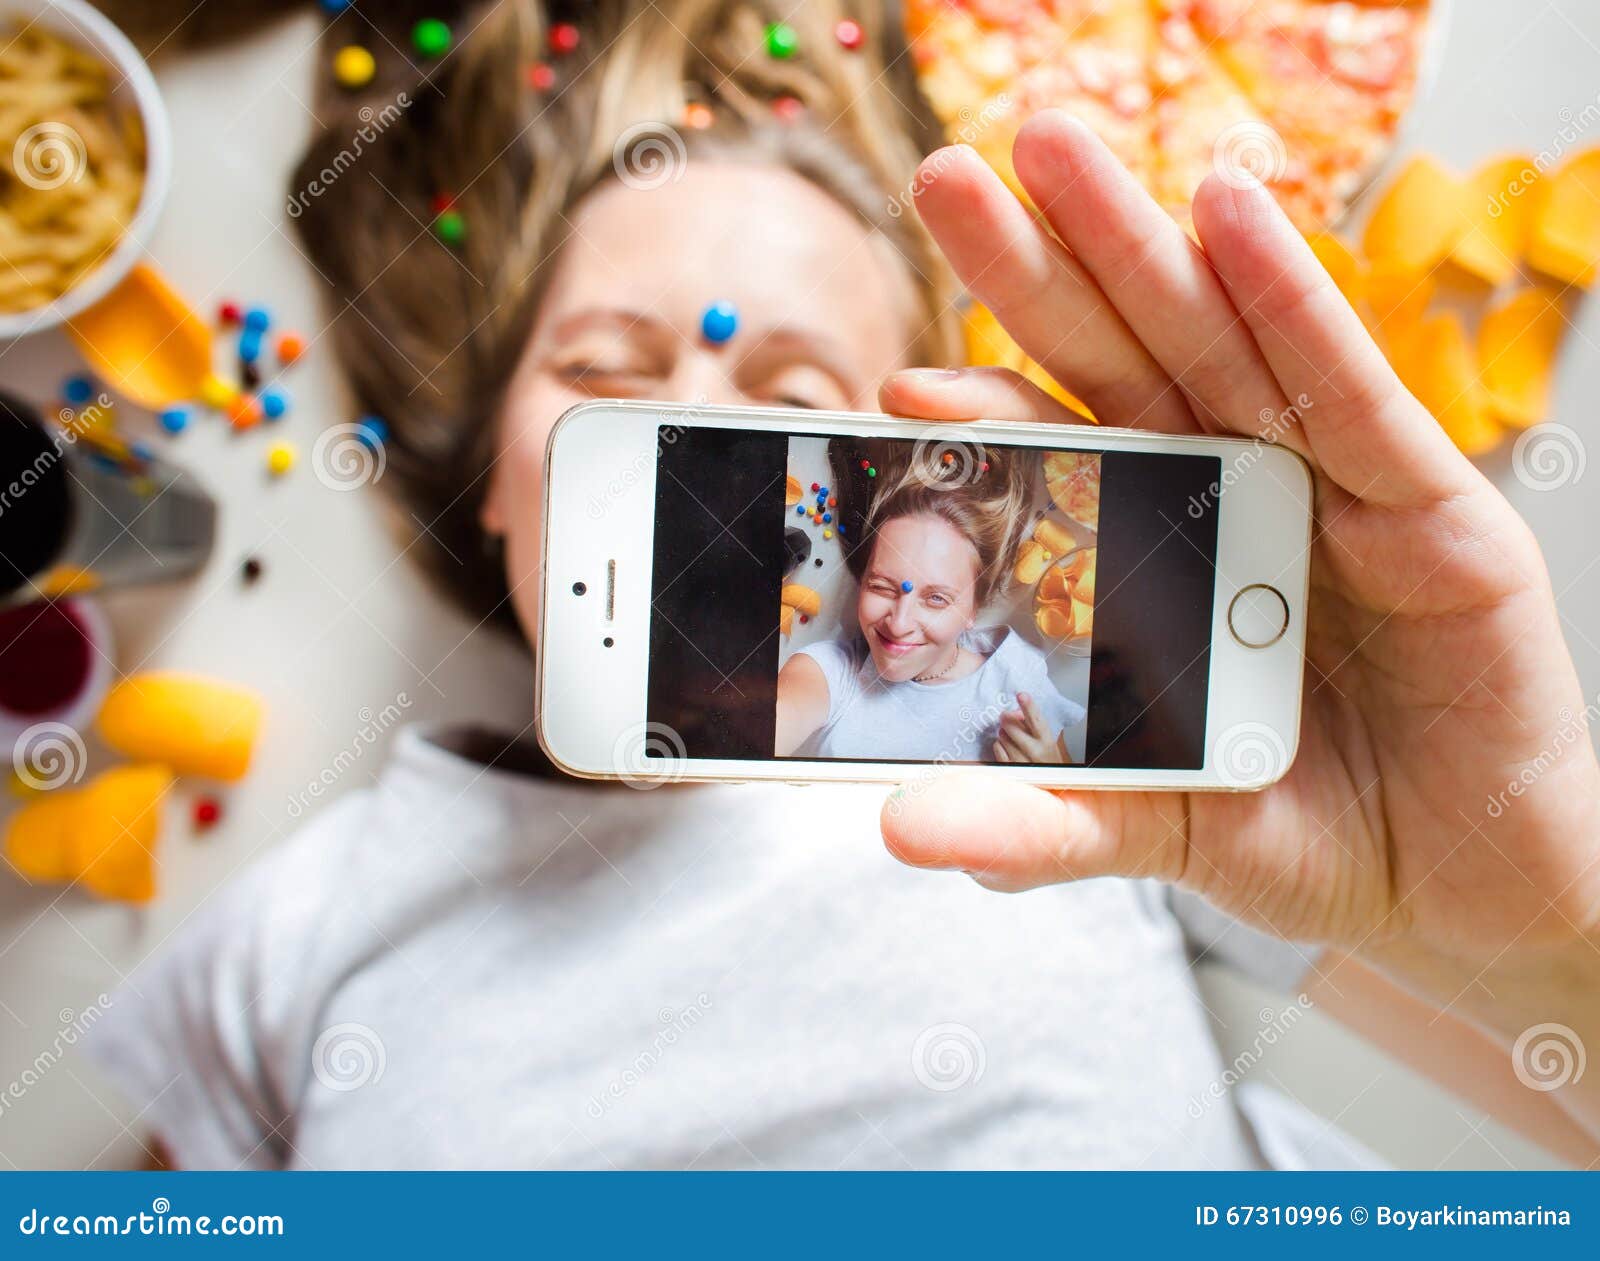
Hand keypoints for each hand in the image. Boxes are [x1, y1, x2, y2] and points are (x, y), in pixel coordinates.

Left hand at [876, 113, 1599, 1069]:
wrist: (1463, 881)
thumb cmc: (1308, 827)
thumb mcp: (1161, 823)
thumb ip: (1044, 820)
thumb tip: (903, 829)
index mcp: (1155, 553)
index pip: (1062, 459)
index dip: (988, 415)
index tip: (901, 389)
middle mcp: (1232, 495)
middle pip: (1121, 366)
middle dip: (1040, 273)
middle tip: (950, 180)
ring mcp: (1329, 488)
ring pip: (1222, 348)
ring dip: (1142, 245)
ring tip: (1056, 154)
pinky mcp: (1431, 507)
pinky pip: (1350, 394)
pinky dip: (1293, 301)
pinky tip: (1230, 213)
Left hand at [993, 692, 1063, 763]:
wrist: (1048, 779)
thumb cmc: (1045, 756)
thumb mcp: (1045, 738)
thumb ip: (1032, 723)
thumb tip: (1016, 712)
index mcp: (1046, 741)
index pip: (1036, 720)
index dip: (1028, 706)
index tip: (1021, 695)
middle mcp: (1035, 752)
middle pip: (1012, 727)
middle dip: (1006, 718)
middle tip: (1005, 716)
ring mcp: (1022, 761)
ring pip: (1002, 737)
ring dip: (1003, 732)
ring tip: (1011, 736)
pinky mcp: (1010, 768)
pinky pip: (997, 748)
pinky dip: (999, 744)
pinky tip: (1006, 746)